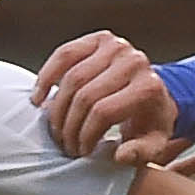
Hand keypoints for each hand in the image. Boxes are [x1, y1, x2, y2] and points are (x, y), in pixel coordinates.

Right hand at [33, 32, 178, 164]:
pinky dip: (47, 76)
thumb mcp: (153, 143)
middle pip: (85, 96)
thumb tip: (120, 156)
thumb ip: (141, 153)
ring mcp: (116, 46)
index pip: (103, 112)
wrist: (154, 92)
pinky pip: (64, 55)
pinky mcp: (99, 38)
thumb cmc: (150, 121)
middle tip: (64, 143)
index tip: (80, 151)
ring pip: (71, 77)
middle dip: (69, 125)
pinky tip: (39, 97)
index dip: (85, 135)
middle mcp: (133, 61)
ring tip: (55, 127)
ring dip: (56, 107)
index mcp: (148, 87)